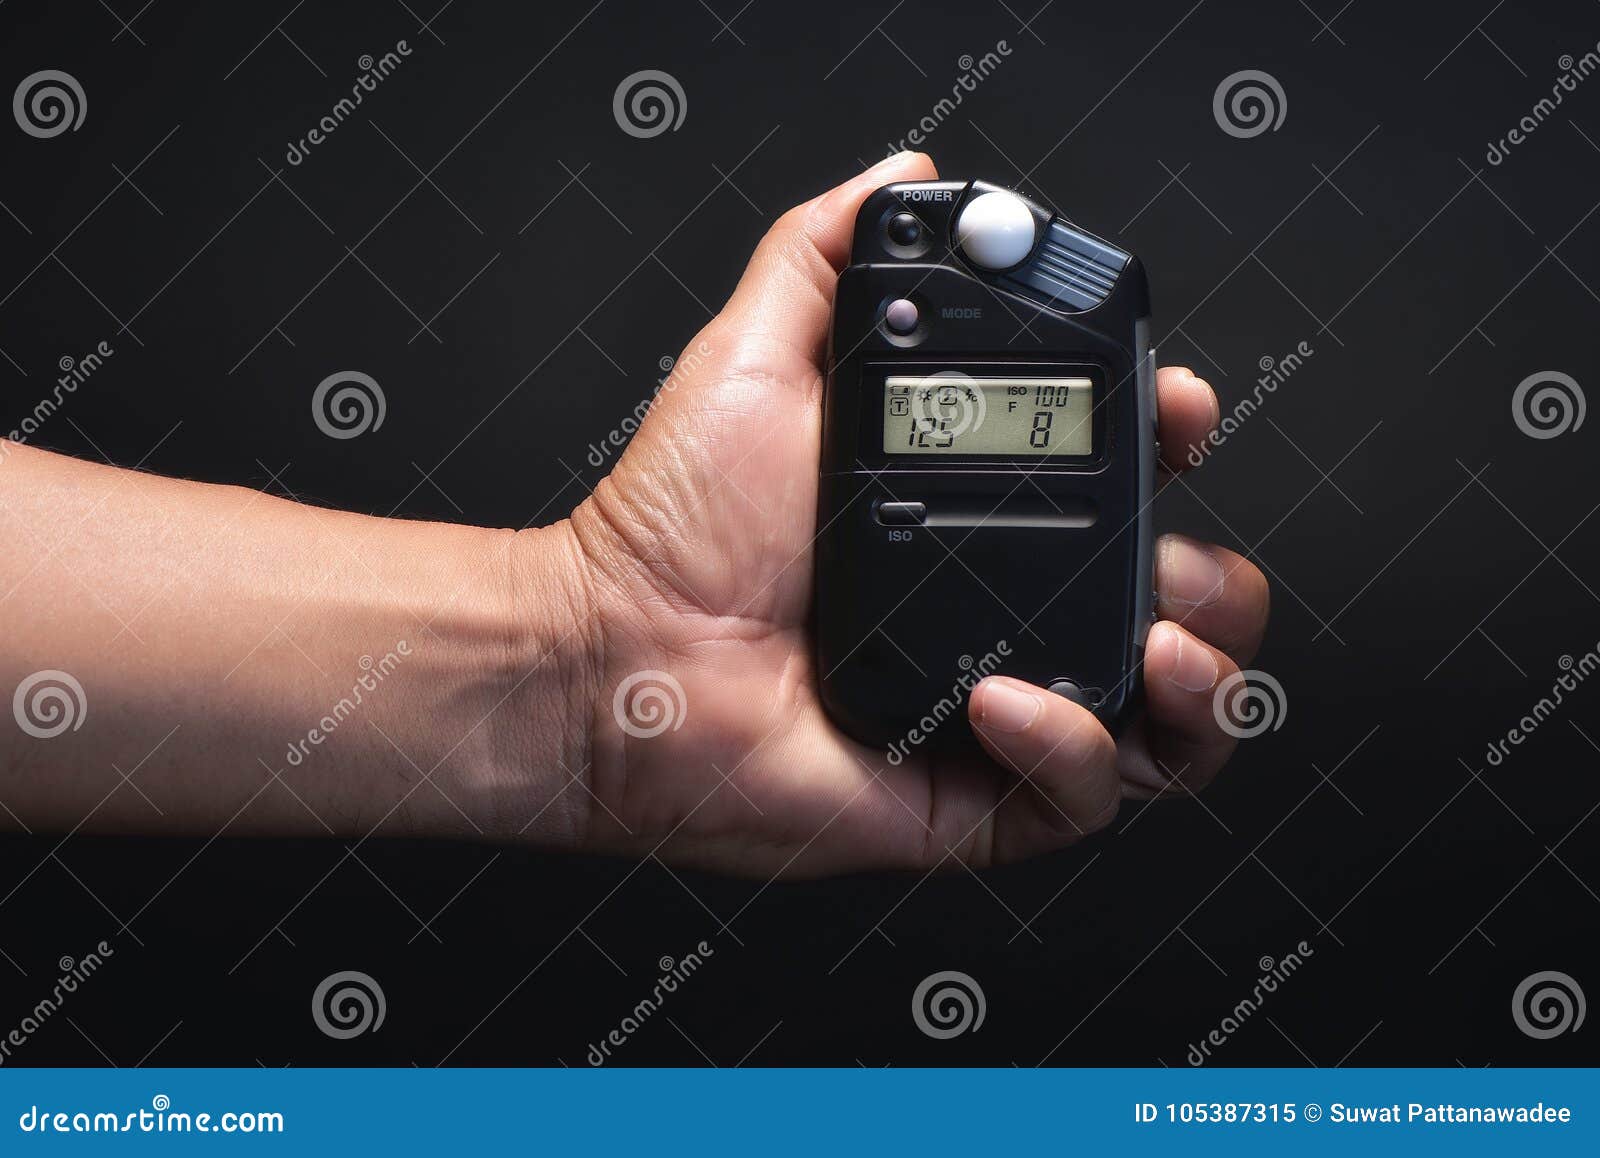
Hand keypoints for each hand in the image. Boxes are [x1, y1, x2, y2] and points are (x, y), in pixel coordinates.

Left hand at [539, 153, 1270, 875]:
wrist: (619, 653)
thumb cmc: (677, 523)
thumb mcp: (760, 355)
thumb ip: (830, 252)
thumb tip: (907, 177)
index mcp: (979, 510)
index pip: (1128, 478)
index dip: (1175, 443)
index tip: (1178, 413)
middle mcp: (1007, 607)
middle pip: (1180, 599)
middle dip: (1215, 580)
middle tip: (1169, 559)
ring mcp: (1005, 708)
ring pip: (1175, 715)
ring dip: (1204, 676)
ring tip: (1160, 644)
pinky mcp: (980, 796)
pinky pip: (1088, 791)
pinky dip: (1076, 747)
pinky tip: (1008, 700)